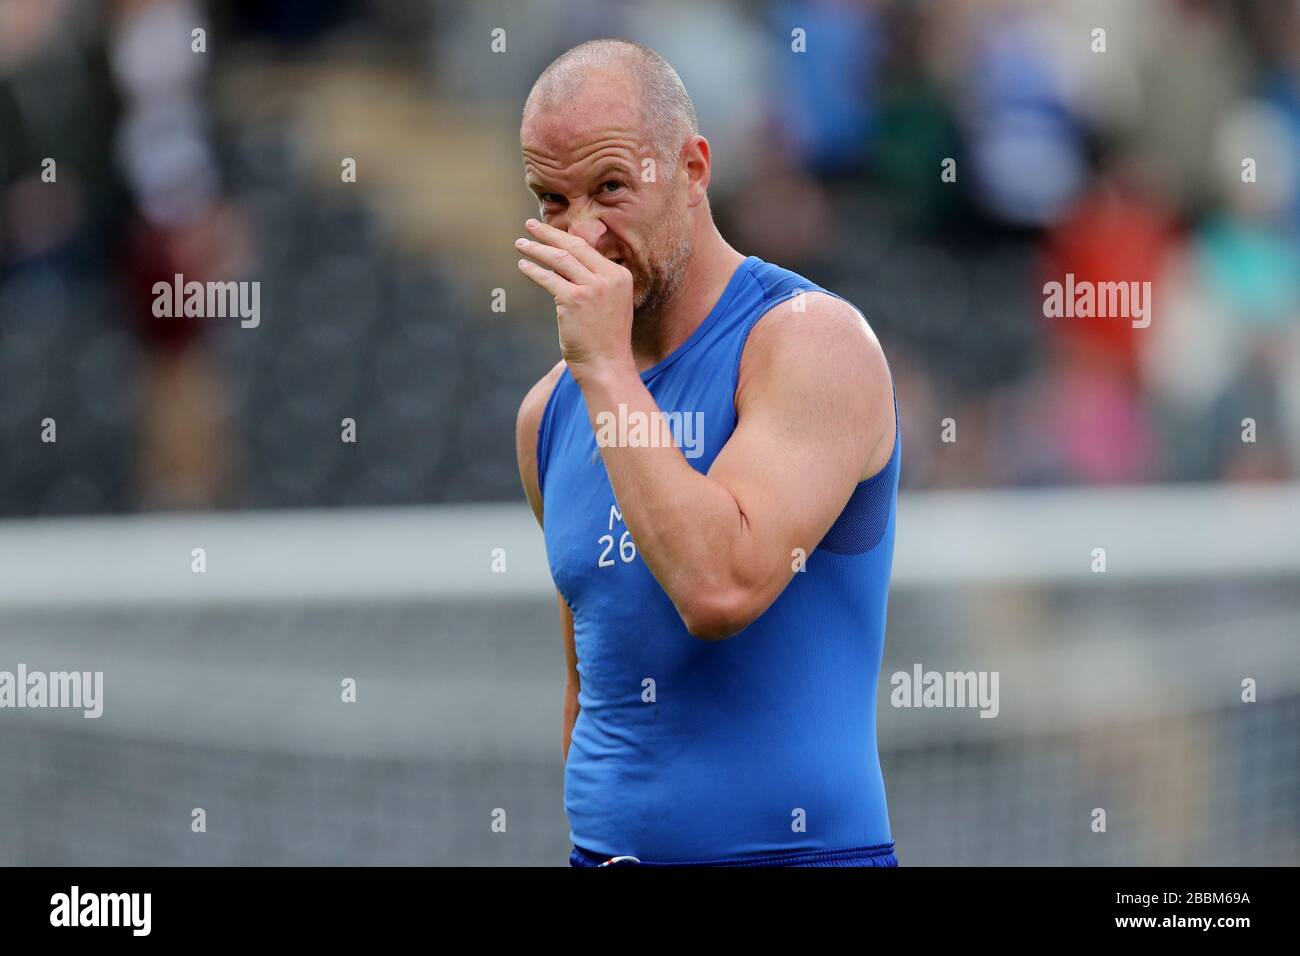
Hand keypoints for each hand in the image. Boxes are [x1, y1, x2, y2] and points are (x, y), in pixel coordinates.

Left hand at [516, 219, 634, 382]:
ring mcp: (592, 288)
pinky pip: (548, 279)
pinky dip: (533, 271)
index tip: (549, 232)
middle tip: (530, 225)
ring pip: (559, 258)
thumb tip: (568, 266)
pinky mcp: (574, 300)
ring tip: (521, 244)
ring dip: (536, 249)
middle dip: (549, 233)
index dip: (565, 237)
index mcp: (620, 276)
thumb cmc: (605, 341)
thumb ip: (594, 283)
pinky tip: (523, 267)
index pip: (588, 249)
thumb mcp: (609, 305)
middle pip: (573, 246)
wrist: (607, 366)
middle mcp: (609, 277)